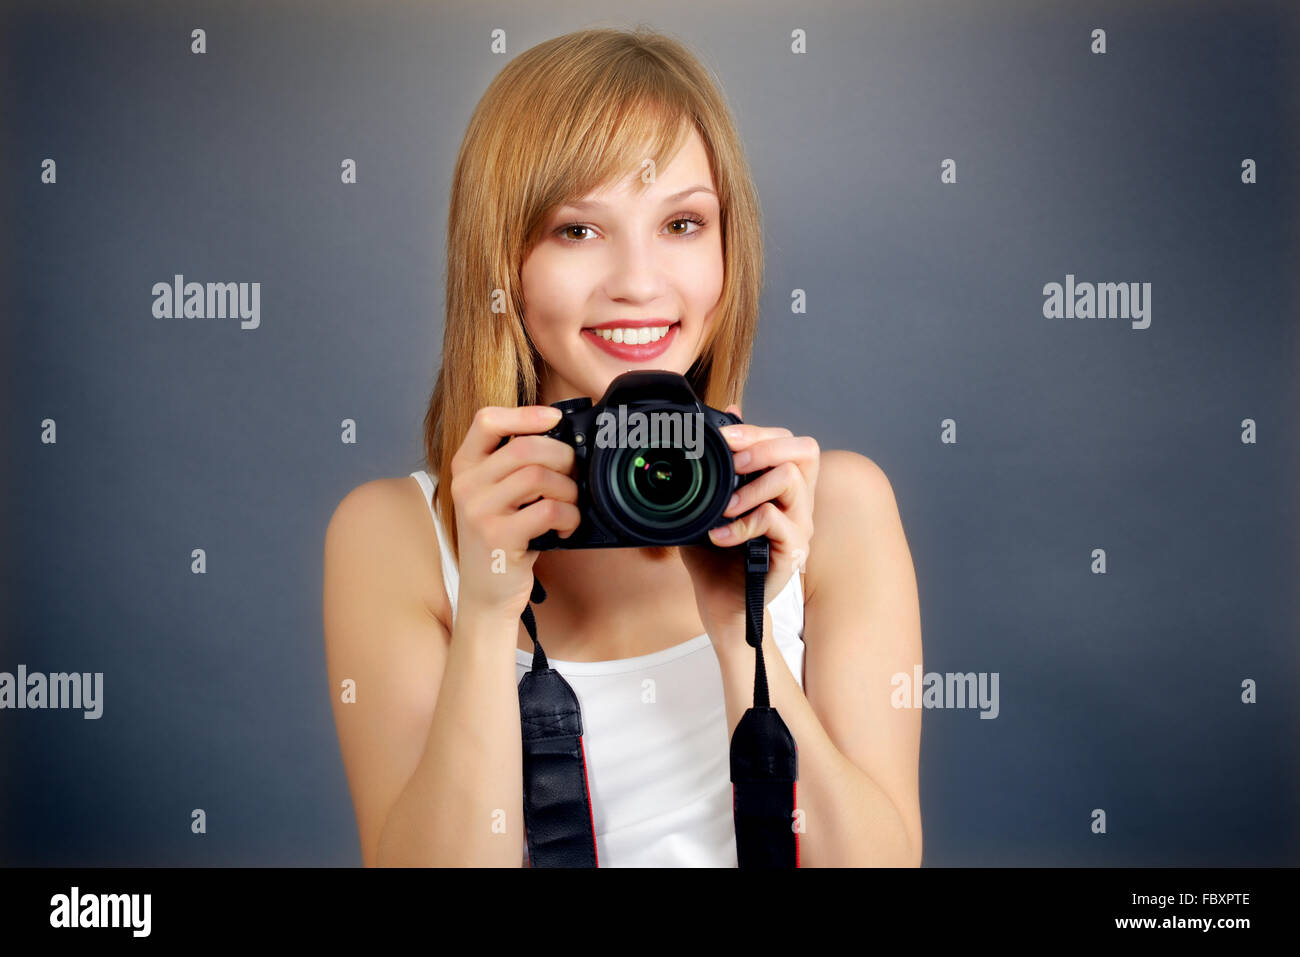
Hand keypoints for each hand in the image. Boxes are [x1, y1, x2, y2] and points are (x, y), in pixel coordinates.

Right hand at [448, 405, 580, 621]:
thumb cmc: (501, 540)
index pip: (487, 421)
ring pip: (539, 476)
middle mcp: (466, 485)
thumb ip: (515, 468)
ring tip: (570, 506)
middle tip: (574, 477)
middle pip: (525, 447)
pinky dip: (569, 516)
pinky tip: (565, 527)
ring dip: (568, 490)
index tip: (555, 418)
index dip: (525, 414)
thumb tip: (563, 439)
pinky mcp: (498, 537)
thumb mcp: (497, 497)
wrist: (486, 594)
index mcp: (465, 467)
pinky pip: (548, 510)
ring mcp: (479, 511)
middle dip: (563, 457)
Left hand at [679, 405, 818, 648]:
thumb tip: (717, 425)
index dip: (759, 431)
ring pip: (790, 479)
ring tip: (724, 505)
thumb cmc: (716, 552)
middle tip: (732, 461)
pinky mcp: (792, 552)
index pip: (789, 440)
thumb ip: (716, 468)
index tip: (724, 437)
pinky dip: (742, 524)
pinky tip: (719, 535)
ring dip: (752, 485)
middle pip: (805, 450)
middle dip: (764, 446)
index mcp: (784, 485)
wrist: (721, 601)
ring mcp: (799, 526)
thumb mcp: (709, 504)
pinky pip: (774, 521)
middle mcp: (799, 501)